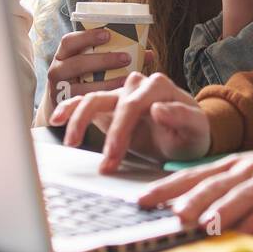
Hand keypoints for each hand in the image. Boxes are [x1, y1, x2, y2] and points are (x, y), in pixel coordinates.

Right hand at [36, 29, 154, 124]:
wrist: (63, 106)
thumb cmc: (84, 78)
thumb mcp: (91, 63)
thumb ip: (114, 55)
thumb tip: (148, 53)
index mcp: (62, 55)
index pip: (68, 41)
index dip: (87, 36)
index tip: (108, 34)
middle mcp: (57, 71)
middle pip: (77, 63)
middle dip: (103, 60)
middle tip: (126, 57)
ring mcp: (59, 91)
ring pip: (82, 85)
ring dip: (107, 81)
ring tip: (126, 78)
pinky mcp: (67, 107)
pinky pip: (85, 102)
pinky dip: (103, 97)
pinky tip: (118, 95)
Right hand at [49, 71, 210, 172]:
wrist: (186, 138)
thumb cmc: (192, 133)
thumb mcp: (196, 128)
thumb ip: (182, 116)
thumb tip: (158, 108)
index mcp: (159, 86)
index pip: (133, 104)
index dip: (120, 131)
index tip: (114, 156)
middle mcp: (137, 86)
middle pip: (110, 102)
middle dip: (104, 136)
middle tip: (104, 166)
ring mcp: (121, 95)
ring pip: (92, 99)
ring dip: (79, 121)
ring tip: (72, 144)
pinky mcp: (109, 107)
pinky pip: (84, 103)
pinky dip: (69, 109)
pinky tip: (56, 119)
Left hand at [137, 134, 252, 234]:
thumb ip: (229, 191)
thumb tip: (197, 212)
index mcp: (234, 164)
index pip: (193, 174)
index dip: (167, 186)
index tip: (142, 198)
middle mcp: (247, 167)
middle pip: (211, 183)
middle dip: (185, 197)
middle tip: (163, 212)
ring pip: (237, 193)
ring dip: (216, 209)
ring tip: (197, 223)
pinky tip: (242, 232)